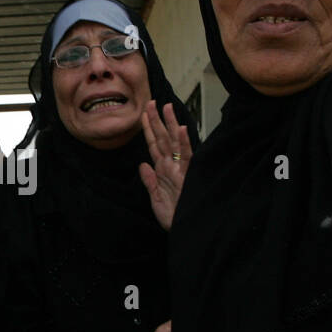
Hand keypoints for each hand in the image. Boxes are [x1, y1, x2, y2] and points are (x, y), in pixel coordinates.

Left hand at [138, 101, 192, 230]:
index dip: (148, 129)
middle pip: (162, 138)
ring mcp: (180, 168)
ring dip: (170, 124)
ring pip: (174, 141)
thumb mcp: (155, 198)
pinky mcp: (189, 174)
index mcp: (163, 170)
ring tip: (166, 107)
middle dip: (156, 120)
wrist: (183, 229)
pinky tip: (182, 129)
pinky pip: (187, 155)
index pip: (154, 145)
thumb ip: (149, 180)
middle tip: (151, 101)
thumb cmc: (172, 216)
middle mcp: (172, 165)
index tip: (143, 113)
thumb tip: (142, 164)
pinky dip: (185, 142)